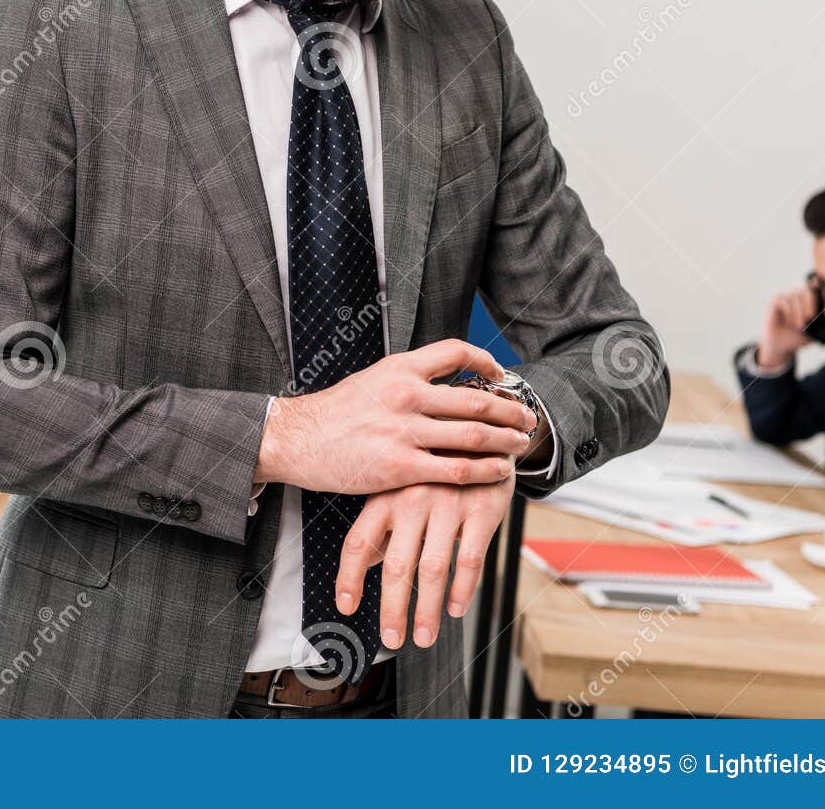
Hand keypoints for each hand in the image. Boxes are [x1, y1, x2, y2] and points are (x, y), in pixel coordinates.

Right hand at [257, 338, 533, 495]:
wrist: (296, 439)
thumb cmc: (333, 414)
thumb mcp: (371, 380)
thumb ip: (407, 380)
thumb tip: (442, 382)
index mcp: (399, 368)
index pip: (455, 351)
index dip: (485, 361)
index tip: (499, 374)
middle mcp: (405, 394)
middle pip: (476, 397)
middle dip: (510, 409)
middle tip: (528, 417)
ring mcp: (404, 431)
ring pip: (473, 434)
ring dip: (506, 440)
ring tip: (521, 444)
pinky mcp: (400, 466)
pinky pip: (457, 468)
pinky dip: (485, 470)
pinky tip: (498, 472)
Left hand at [335, 477, 515, 647]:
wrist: (482, 430)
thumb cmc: (433, 468)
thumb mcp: (399, 489)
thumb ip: (381, 527)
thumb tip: (360, 565)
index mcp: (384, 496)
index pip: (358, 542)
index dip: (349, 578)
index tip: (345, 607)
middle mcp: (411, 500)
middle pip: (395, 564)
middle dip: (392, 608)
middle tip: (391, 639)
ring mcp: (447, 504)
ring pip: (433, 567)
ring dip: (426, 609)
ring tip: (423, 637)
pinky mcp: (481, 509)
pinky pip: (471, 557)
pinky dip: (463, 589)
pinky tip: (456, 609)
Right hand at [756, 286, 818, 368]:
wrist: (783, 346)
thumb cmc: (802, 337)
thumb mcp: (820, 331)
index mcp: (815, 300)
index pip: (823, 290)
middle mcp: (802, 294)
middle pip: (808, 290)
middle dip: (811, 303)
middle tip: (811, 317)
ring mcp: (788, 296)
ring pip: (796, 295)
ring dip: (799, 311)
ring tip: (800, 326)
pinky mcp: (776, 300)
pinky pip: (784, 300)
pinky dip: (789, 312)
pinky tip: (790, 323)